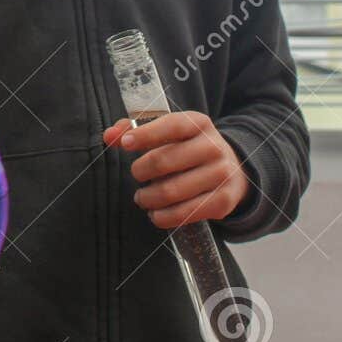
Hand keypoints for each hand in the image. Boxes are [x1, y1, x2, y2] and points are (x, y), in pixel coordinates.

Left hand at [102, 112, 250, 229]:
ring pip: (171, 191)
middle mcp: (213, 147)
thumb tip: (109, 136)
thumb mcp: (168, 133)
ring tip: (142, 198)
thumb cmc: (187, 149)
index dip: (145, 135)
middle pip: (164, 161)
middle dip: (141, 171)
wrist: (232, 169)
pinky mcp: (223, 201)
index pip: (171, 125)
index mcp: (199, 124)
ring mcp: (221, 174)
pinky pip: (184, 214)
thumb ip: (134, 131)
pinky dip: (163, 217)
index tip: (125, 144)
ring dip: (148, 198)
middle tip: (137, 175)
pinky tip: (156, 214)